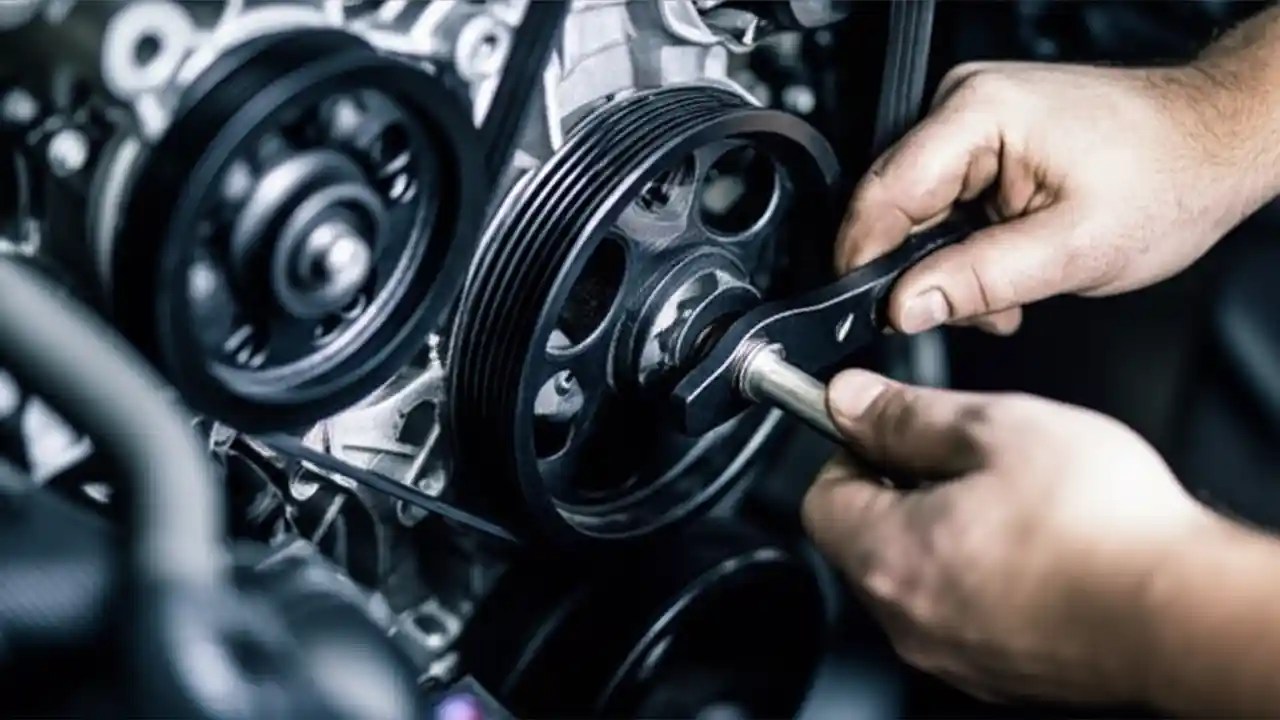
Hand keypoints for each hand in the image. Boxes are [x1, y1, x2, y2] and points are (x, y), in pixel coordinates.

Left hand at [801, 369, 1215, 704]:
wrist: (1183, 614)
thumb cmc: (1099, 526)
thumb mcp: (992, 429)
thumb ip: (905, 414)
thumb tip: (849, 400)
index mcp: (885, 554)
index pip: (820, 495)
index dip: (855, 450)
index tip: (894, 429)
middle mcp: (904, 617)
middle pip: (865, 538)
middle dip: (904, 488)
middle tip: (969, 458)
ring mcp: (950, 653)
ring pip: (916, 575)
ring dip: (946, 530)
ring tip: (1014, 502)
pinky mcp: (996, 671)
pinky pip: (962, 612)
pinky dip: (983, 575)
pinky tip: (1037, 549)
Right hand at [839, 61, 1278, 334]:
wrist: (1216, 147)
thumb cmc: (1170, 177)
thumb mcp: (1070, 250)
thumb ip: (977, 280)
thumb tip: (904, 306)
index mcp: (977, 113)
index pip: (883, 193)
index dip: (866, 260)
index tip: (871, 313)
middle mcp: (965, 106)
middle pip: (897, 207)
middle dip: (923, 272)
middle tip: (972, 311)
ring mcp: (974, 121)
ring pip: (920, 215)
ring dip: (951, 267)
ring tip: (1006, 294)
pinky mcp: (986, 142)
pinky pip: (947, 206)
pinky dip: (968, 248)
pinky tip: (1007, 269)